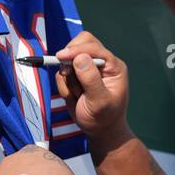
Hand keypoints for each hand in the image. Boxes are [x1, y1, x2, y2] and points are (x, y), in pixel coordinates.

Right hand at [53, 31, 130, 146]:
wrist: (99, 131)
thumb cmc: (104, 118)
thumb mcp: (100, 101)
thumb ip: (91, 79)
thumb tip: (80, 57)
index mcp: (113, 66)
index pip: (94, 48)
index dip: (77, 50)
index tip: (61, 56)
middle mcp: (102, 63)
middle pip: (81, 44)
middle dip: (70, 58)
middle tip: (66, 74)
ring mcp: (88, 68)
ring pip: (68, 60)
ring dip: (68, 79)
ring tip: (79, 96)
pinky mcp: (76, 76)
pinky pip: (62, 74)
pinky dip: (64, 87)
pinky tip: (74, 98)